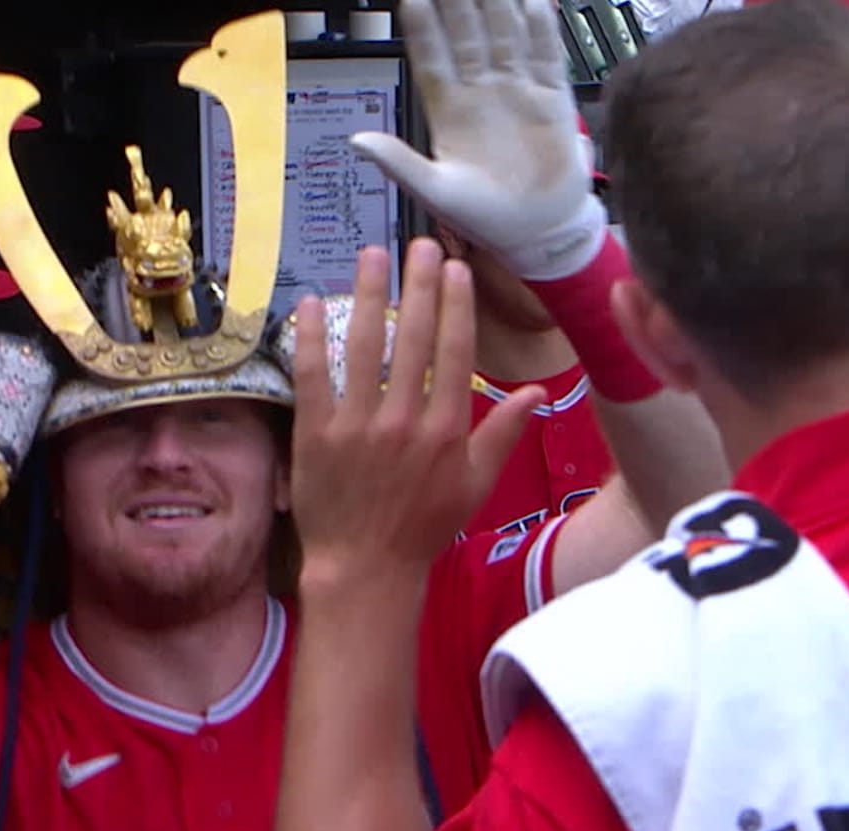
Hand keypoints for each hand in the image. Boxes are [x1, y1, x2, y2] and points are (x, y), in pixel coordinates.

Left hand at [290, 238, 542, 579]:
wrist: (366, 569)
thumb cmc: (423, 529)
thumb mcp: (475, 485)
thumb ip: (503, 434)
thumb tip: (537, 391)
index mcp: (447, 430)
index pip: (454, 351)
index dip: (455, 305)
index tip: (454, 269)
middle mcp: (405, 420)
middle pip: (414, 338)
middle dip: (419, 284)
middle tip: (419, 244)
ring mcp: (358, 426)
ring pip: (366, 346)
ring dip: (371, 294)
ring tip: (373, 254)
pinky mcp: (316, 435)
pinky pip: (313, 375)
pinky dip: (311, 336)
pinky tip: (311, 301)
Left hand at [353, 0, 603, 278]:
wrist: (535, 232)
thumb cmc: (483, 215)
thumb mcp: (433, 190)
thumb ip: (397, 162)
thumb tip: (355, 142)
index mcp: (448, 109)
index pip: (431, 56)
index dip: (421, 25)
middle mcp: (480, 91)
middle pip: (466, 33)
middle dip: (457, 0)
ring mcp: (516, 90)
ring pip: (504, 34)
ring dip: (497, 3)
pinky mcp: (550, 99)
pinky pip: (545, 54)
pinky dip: (541, 27)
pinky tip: (533, 2)